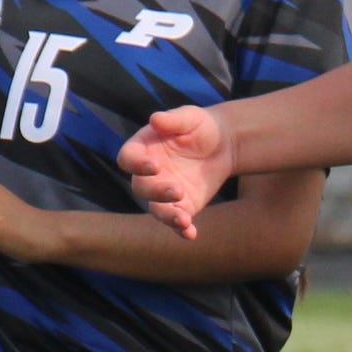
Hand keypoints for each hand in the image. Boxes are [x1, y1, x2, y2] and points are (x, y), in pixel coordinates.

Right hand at [119, 106, 233, 239]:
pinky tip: (191, 233)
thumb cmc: (200, 126)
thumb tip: (155, 119)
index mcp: (143, 149)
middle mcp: (148, 175)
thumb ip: (173, 119)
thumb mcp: (190, 117)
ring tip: (183, 219)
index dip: (136, 164)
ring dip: (167, 216)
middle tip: (177, 190)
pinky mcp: (182, 207)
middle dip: (156, 192)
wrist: (223, 144)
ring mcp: (163, 194)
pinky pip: (177, 222)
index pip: (128, 159)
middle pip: (141, 188)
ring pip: (157, 210)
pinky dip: (182, 230)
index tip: (154, 166)